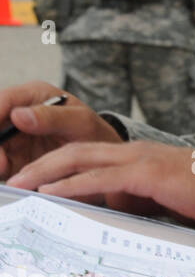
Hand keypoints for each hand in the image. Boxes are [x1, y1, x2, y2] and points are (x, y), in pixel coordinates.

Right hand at [0, 81, 121, 179]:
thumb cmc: (94, 134)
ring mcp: (10, 135)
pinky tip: (12, 181)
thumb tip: (18, 115)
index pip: (1, 101)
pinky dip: (0, 171)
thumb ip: (53, 117)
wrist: (102, 158)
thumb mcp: (82, 123)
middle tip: (3, 166)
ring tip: (8, 173)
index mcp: (32, 95)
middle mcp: (16, 112)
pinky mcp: (8, 156)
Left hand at [7, 141, 194, 227]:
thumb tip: (114, 213)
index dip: (56, 165)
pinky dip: (71, 184)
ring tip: (21, 186)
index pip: (87, 155)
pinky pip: (100, 178)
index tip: (32, 182)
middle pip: (74, 150)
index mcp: (137, 156)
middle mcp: (134, 151)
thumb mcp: (163, 198)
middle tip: (14, 182)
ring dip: (46, 173)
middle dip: (40, 165)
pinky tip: (52, 192)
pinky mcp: (146, 174)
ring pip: (80, 159)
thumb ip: (137, 200)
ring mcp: (139, 159)